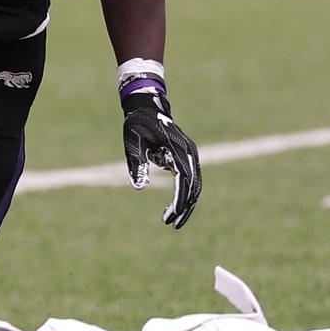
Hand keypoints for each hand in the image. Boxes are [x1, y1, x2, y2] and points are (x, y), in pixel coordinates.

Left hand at [120, 76, 202, 227]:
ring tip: (173, 221)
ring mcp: (191, 155)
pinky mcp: (188, 158)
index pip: (184, 178)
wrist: (148, 106)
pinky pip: (191, 180)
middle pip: (195, 185)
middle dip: (185, 207)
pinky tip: (175, 207)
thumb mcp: (133, 142)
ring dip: (187, 203)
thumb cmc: (138, 124)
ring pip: (196, 185)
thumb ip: (137, 164)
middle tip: (172, 224)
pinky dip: (186, 195)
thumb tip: (139, 187)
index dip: (180, 198)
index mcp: (178, 148)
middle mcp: (190, 152)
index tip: (173, 215)